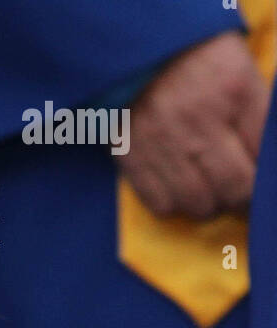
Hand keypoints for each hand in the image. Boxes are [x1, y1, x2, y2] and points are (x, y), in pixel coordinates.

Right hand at [118, 31, 268, 219]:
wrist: (136, 52)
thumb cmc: (195, 60)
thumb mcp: (238, 71)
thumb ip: (256, 114)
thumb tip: (263, 158)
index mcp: (235, 91)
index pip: (263, 156)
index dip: (266, 178)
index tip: (260, 183)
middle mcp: (201, 123)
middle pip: (235, 188)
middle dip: (242, 199)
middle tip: (239, 196)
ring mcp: (165, 144)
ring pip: (199, 204)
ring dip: (208, 204)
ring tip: (207, 190)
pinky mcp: (134, 159)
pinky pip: (163, 204)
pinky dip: (174, 204)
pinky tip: (178, 188)